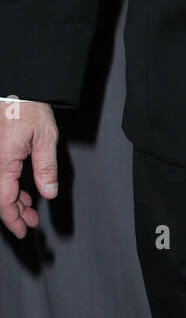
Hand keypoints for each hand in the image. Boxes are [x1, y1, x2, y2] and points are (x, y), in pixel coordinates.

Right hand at [0, 98, 58, 238]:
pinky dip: (9, 186)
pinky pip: (0, 175)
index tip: (23, 231)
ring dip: (12, 201)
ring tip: (29, 209)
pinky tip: (21, 191)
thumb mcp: (45, 136)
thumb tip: (49, 192)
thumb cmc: (28, 106)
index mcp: (2, 162)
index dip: (13, 220)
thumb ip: (46, 167)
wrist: (17, 86)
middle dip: (15, 213)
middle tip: (31, 222)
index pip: (4, 201)